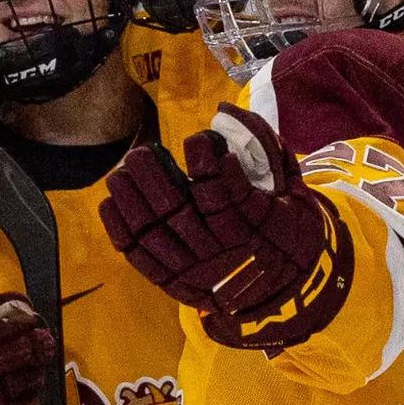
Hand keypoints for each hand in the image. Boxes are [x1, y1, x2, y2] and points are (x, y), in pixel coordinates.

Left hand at [100, 102, 352, 349]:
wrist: (289, 291)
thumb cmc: (288, 231)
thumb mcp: (292, 191)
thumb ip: (266, 150)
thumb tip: (226, 112)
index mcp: (256, 226)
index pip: (223, 192)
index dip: (206, 164)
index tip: (196, 141)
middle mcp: (223, 251)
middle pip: (178, 210)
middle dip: (153, 177)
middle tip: (141, 152)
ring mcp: (197, 270)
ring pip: (155, 233)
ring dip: (133, 199)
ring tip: (121, 172)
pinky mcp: (176, 284)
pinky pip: (141, 258)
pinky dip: (121, 230)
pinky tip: (110, 203)